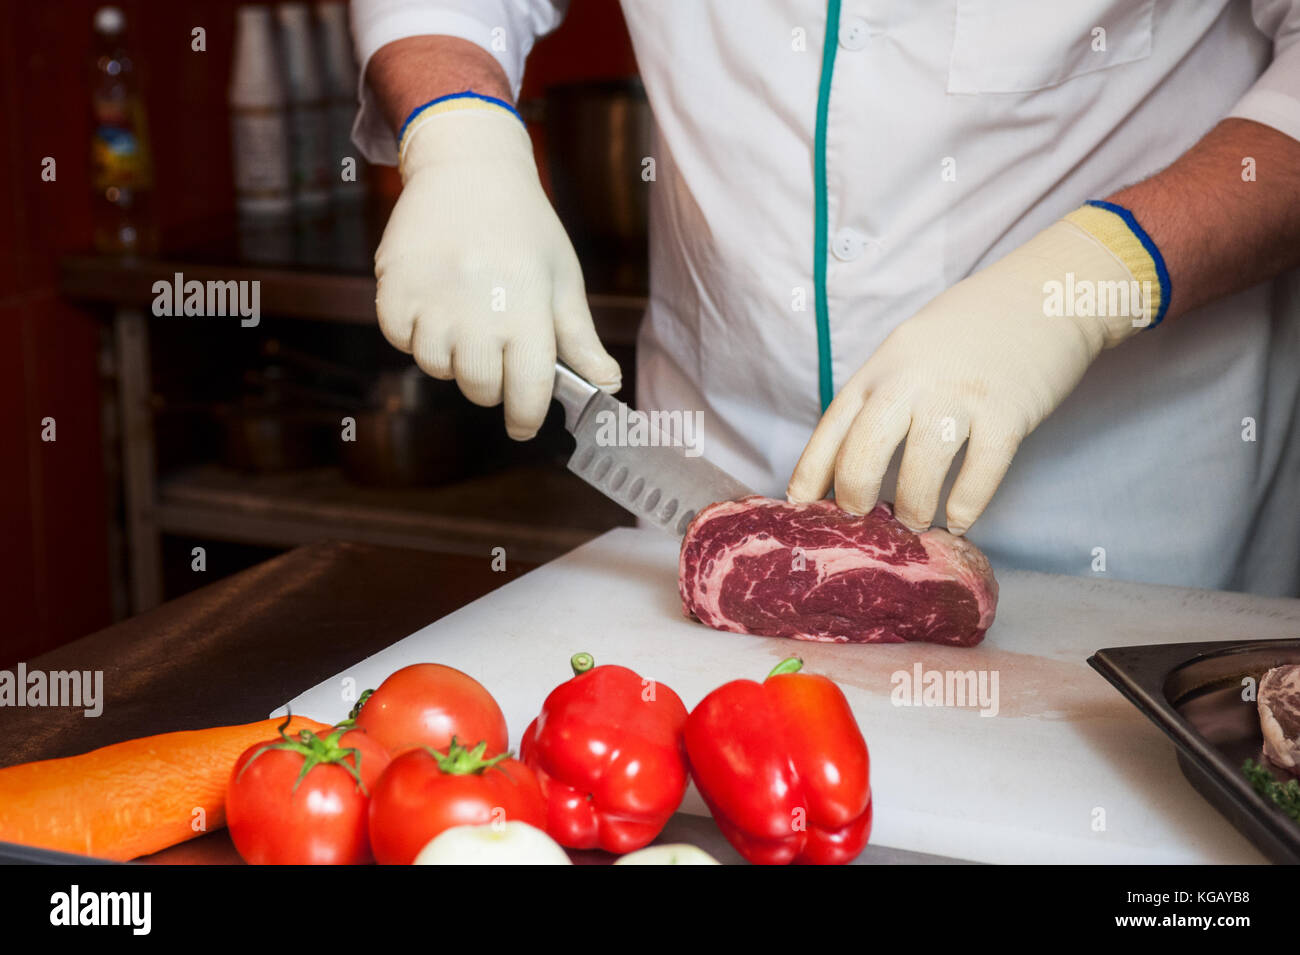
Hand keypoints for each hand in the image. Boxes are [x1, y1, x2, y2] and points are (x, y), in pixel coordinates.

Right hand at [374, 105, 620, 439]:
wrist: (468, 168)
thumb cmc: (524, 228)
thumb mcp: (562, 278)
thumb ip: (579, 339)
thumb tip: (606, 387)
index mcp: (527, 308)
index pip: (527, 390)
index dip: (526, 417)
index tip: (524, 425)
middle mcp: (477, 308)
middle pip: (479, 388)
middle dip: (490, 385)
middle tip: (496, 354)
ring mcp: (431, 298)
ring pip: (436, 368)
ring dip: (451, 357)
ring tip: (465, 319)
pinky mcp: (393, 286)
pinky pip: (398, 340)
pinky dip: (413, 334)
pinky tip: (433, 305)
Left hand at [787, 215, 1149, 533]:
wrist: (1044, 293)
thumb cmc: (969, 331)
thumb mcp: (906, 351)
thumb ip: (880, 397)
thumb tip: (847, 463)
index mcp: (880, 369)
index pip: (831, 429)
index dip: (810, 474)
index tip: (800, 509)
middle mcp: (911, 382)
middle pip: (863, 454)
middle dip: (856, 499)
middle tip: (865, 520)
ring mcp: (959, 398)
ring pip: (919, 473)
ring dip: (913, 509)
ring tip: (915, 521)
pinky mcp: (1007, 414)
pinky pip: (979, 474)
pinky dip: (965, 507)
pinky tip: (958, 520)